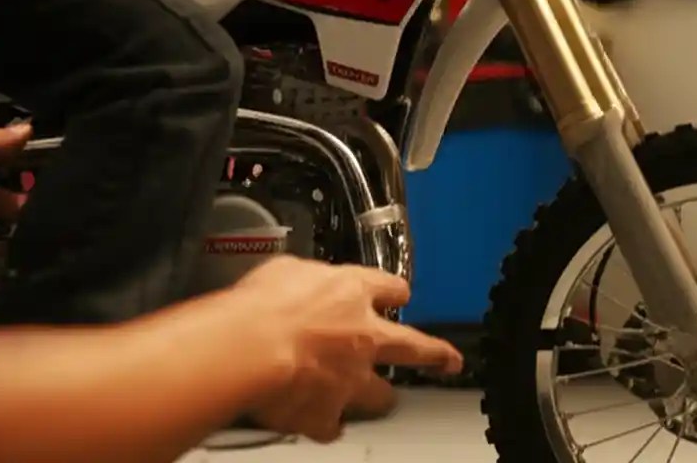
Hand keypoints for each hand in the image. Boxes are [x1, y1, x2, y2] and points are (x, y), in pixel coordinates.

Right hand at [236, 257, 461, 442]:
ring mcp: (350, 379)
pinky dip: (328, 425)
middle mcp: (362, 336)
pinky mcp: (328, 414)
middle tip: (447, 360)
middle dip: (435, 354)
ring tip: (380, 400)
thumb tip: (299, 280)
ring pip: (381, 395)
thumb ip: (303, 279)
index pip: (387, 287)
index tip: (399, 294)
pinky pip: (333, 426)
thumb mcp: (285, 270)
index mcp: (351, 293)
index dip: (394, 291)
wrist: (249, 349)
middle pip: (413, 347)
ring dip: (379, 396)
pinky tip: (323, 424)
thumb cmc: (261, 306)